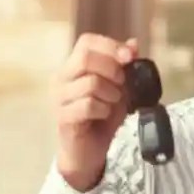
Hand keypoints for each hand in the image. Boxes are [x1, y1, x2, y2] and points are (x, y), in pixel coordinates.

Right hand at [55, 34, 138, 191]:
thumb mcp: (119, 89)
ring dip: (111, 94)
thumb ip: (124, 67)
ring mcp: (59, 98)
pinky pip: (88, 105)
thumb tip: (134, 44)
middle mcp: (61, 79)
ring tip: (112, 104)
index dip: (110, 46)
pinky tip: (103, 115)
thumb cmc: (101, 118)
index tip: (129, 57)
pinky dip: (103, 110)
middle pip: (85, 58)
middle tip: (122, 83)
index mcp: (73, 67)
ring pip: (90, 83)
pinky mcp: (63, 117)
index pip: (86, 42)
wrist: (88, 152)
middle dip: (112, 69)